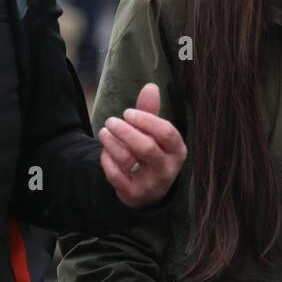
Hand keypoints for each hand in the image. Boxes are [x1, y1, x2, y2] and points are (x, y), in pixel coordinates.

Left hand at [98, 83, 186, 207]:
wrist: (148, 191)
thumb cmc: (152, 155)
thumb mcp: (155, 135)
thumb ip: (151, 111)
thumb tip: (151, 86)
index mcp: (177, 151)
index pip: (166, 133)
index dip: (145, 120)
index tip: (128, 113)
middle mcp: (167, 169)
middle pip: (146, 147)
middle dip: (125, 131)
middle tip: (111, 121)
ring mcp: (151, 184)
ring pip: (128, 160)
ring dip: (111, 143)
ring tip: (104, 132)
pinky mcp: (134, 194)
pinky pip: (115, 175)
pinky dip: (107, 160)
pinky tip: (106, 151)